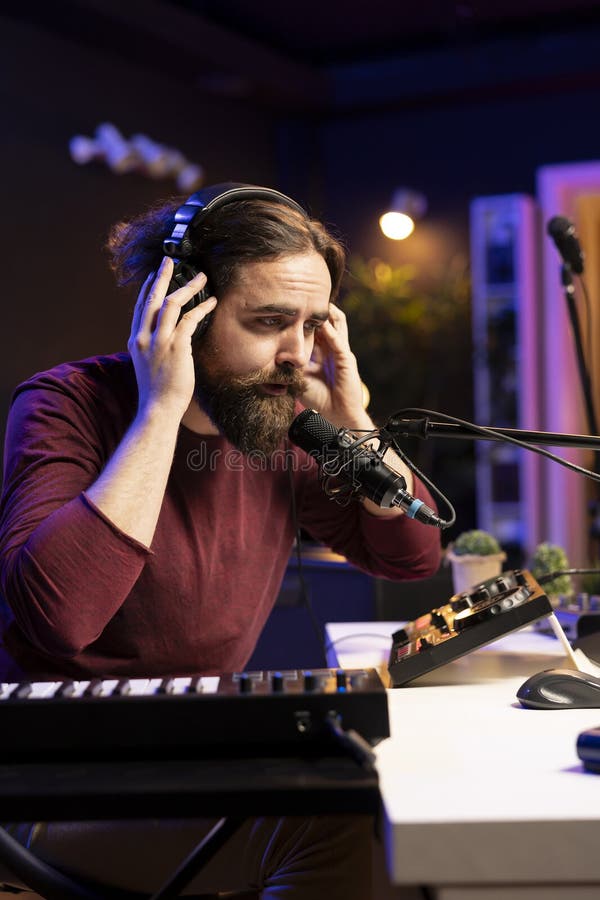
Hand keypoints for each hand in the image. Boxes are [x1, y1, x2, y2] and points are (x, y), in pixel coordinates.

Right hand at [128, 257, 216, 419]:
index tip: (155, 276)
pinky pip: (189, 320)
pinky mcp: (175, 347)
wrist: (157, 410)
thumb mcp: (149, 367)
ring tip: (202, 277)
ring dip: (188, 287)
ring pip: (170, 303)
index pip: (140, 308)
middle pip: (151, 298)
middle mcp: (143, 338)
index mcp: (135, 341)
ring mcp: (158, 342)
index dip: (147, 289)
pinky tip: (212, 302)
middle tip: (170, 261)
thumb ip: (154, 350)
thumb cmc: (157, 393)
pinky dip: (202, 308)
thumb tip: (169, 341)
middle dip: (161, 276)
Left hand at [301, 304, 370, 429]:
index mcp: (324, 352)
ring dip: (328, 312)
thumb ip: (290, 364)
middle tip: (304, 295)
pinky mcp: (347, 360)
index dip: (307, 316)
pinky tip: (322, 323)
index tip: (292, 305)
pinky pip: (338, 341)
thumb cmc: (319, 398)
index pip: (317, 328)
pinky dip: (330, 331)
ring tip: (318, 300)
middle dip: (318, 308)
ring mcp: (341, 353)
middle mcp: (334, 349)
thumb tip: (272, 354)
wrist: (336, 415)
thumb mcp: (299, 377)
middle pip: (329, 321)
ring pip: (338, 324)